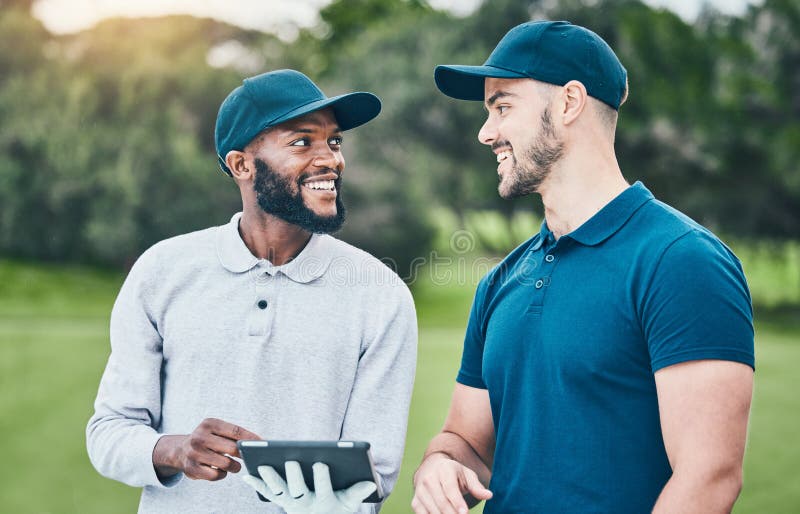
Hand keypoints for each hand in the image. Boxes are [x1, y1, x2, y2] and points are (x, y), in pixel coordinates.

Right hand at [153, 418, 259, 480]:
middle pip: (232, 448)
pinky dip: (222, 474)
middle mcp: (199, 437)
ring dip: (234, 466)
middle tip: (249, 457)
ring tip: (234, 465)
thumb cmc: (207, 440)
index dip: (251, 438)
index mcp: (209, 424)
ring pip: (226, 464)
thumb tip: (258, 443)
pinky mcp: (192, 469)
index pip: (236, 431)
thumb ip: (234, 435)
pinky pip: (216, 475)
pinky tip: (220, 470)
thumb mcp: (217, 430)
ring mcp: (194, 453)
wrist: (181, 451)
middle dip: (243, 454)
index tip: (262, 443)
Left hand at [241, 461, 376, 513]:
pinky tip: (246, 475)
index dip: (322, 478)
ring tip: (263, 466)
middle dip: (294, 476)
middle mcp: (306, 505)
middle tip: (291, 461)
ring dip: (271, 480)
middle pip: (298, 491)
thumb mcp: (351, 502)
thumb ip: (359, 492)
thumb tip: (370, 482)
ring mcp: (291, 505)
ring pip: (280, 493)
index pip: (324, 490)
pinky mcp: (281, 503)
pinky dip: (257, 486)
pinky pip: (268, 495)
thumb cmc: (339, 507)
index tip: (321, 463)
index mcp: (325, 502)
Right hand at [412, 453, 491, 513]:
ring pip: (432, 510)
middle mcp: (429, 479)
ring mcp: (420, 491)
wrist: (431, 470)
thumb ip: (476, 486)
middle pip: (441, 502)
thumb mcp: (466, 475)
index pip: (450, 488)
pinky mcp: (415, 502)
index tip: (465, 513)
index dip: (457, 502)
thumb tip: (489, 495)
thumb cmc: (453, 474)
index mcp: (444, 470)